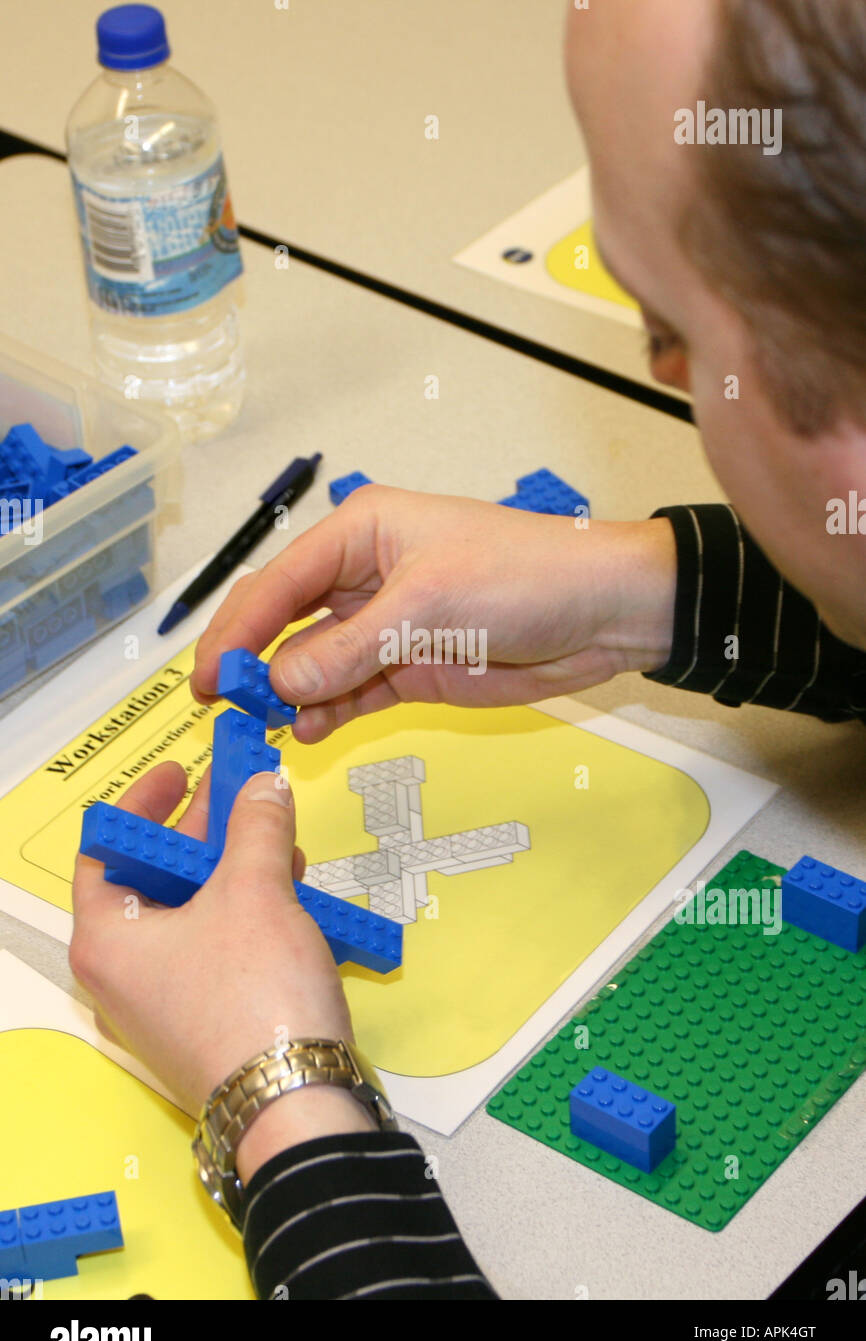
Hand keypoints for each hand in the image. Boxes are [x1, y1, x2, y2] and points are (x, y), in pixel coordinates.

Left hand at [71, 763, 373, 1180]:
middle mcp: (123, 972)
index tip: (182, 773)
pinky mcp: (205, 1020)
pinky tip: (292, 889)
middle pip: (155, 877)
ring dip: (236, 868)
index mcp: (106, 937)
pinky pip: (217, 947)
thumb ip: (257, 826)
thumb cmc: (253, 994)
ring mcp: (164, 1001)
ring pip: (194, 912)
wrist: (294, 1103)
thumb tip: (263, 786)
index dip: (144, 803)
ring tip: (280, 837)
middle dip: (205, 831)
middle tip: (243, 792)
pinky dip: (249, 912)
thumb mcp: (255, 891)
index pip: (104, 849)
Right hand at [192, 486, 675, 742]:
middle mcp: (363, 575)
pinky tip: (308, 732)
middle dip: (255, 663)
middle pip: (286, 621)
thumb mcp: (429, 606)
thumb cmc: (524, 577)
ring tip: (263, 729)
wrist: (605, 612)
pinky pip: (351, 692)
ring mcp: (386, 625)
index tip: (207, 677)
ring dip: (290, 695)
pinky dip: (327, 712)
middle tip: (224, 710)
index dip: (237, 629)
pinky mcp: (410, 667)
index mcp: (361, 532)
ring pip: (315, 664)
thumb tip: (280, 686)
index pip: (278, 582)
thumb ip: (349, 649)